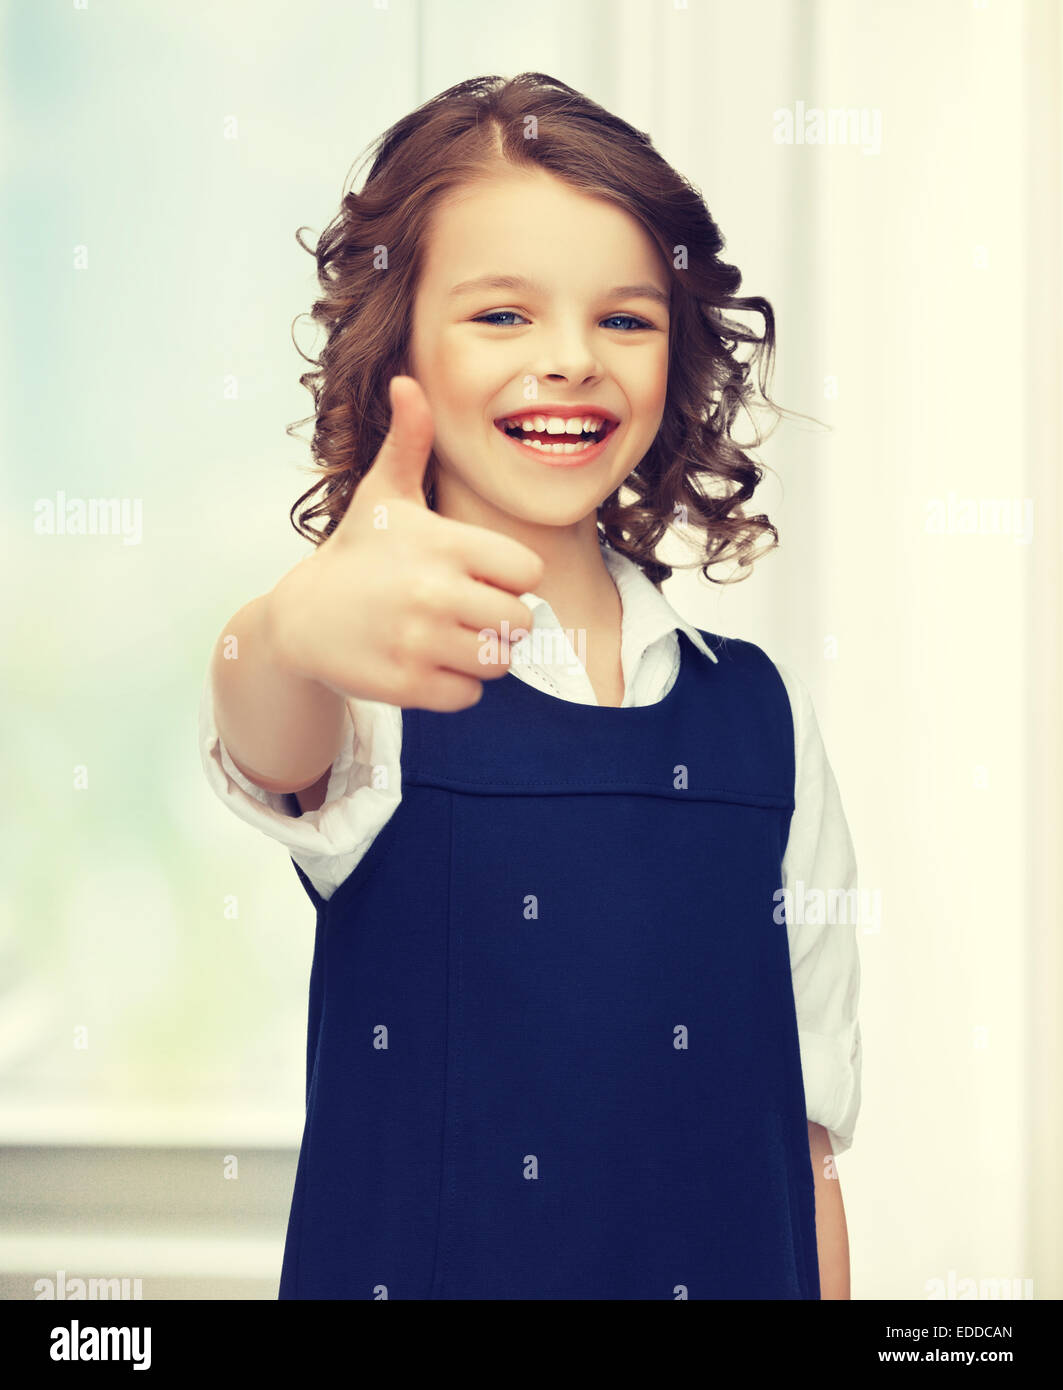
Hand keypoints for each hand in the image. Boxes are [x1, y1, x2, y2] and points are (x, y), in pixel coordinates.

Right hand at [265, 375, 543, 710]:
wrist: (299, 619)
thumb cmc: (356, 553)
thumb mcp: (382, 495)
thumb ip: (409, 442)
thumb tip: (409, 382)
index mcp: (444, 544)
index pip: (528, 573)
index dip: (511, 578)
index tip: (482, 577)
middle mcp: (435, 593)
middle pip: (519, 621)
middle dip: (500, 620)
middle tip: (468, 613)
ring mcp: (420, 643)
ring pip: (499, 662)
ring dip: (483, 655)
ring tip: (452, 638)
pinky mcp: (407, 686)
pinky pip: (469, 695)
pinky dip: (457, 686)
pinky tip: (430, 663)